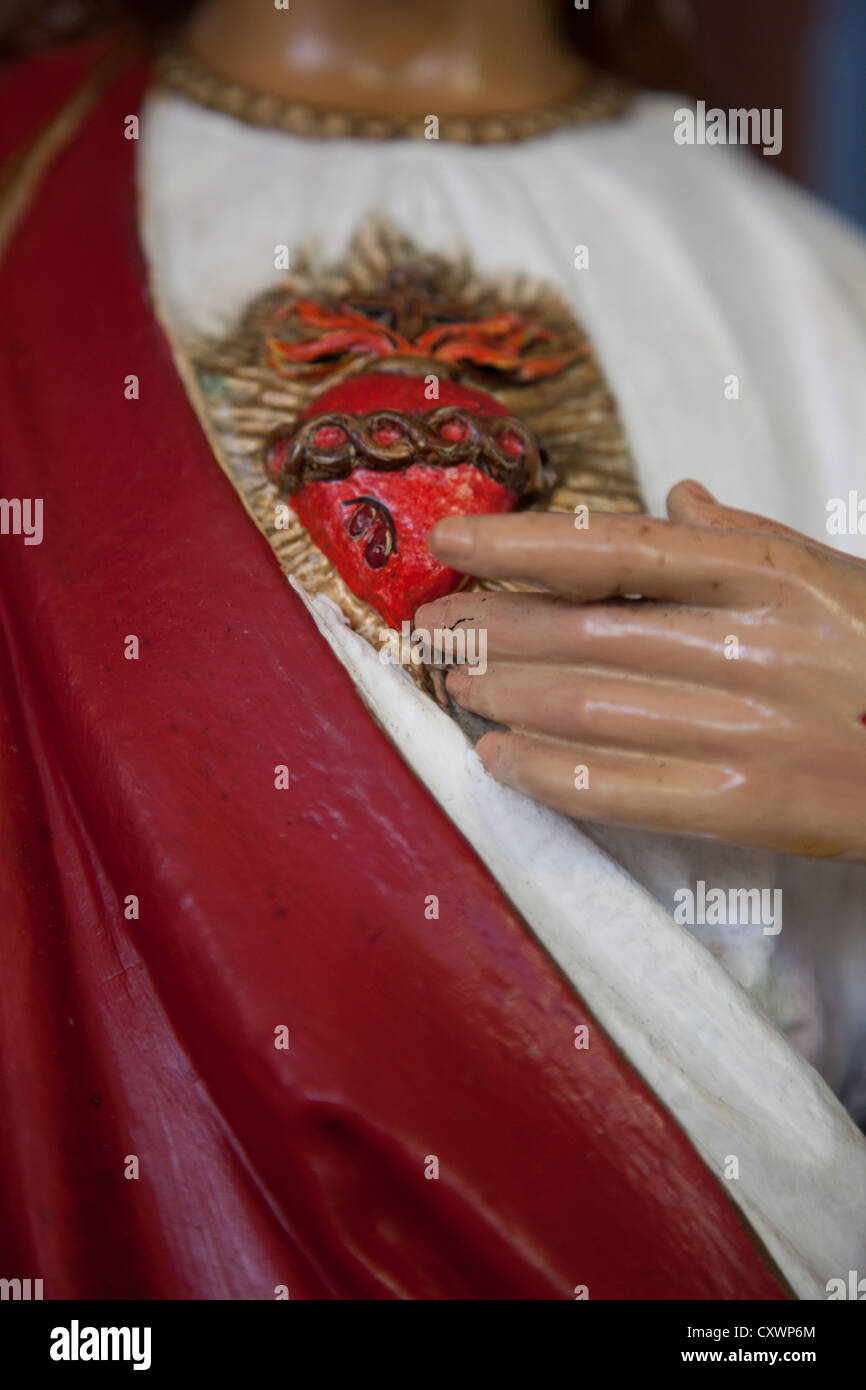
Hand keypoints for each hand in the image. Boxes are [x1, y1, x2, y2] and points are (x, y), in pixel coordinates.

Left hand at [416, 481, 865, 859]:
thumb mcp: (833, 574)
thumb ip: (744, 535)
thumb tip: (673, 489)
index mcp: (766, 572)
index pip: (612, 546)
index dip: (517, 542)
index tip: (448, 542)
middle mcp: (746, 644)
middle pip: (581, 628)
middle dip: (489, 626)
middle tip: (431, 629)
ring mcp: (744, 728)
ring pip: (585, 705)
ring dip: (502, 693)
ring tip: (454, 682)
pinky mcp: (746, 806)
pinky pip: (618, 788)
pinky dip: (545, 773)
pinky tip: (497, 758)